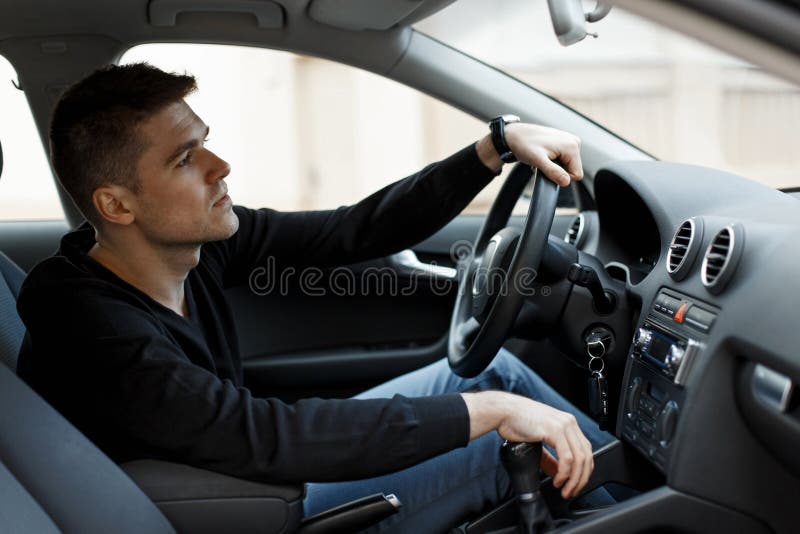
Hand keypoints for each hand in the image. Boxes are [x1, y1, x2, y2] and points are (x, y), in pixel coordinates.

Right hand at [461, 391, 593, 498]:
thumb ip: (550, 458)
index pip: (586, 451)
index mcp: (567, 423)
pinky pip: (567, 458)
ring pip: (580, 459)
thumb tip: (558, 474)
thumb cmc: (516, 421)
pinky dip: (564, 473)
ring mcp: (563, 425)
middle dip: (581, 479)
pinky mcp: (554, 430)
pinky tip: (557, 479)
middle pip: (587, 456)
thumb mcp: (538, 441)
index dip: (584, 471)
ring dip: (574, 479)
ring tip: (564, 489)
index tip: (575, 484)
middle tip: (571, 491)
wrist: (502, 411)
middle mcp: (569, 423)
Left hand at [476, 123, 582, 186]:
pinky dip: (553, 161)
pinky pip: (563, 159)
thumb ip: (553, 172)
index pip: (577, 174)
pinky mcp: (564, 142)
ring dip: (554, 166)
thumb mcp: (538, 161)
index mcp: (572, 146)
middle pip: (572, 170)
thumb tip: (566, 181)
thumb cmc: (524, 145)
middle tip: (543, 163)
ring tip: (542, 159)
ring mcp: (569, 141)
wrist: (515, 135)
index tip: (548, 169)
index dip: (562, 177)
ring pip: (567, 165)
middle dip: (557, 171)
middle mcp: (574, 141)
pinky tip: (543, 156)